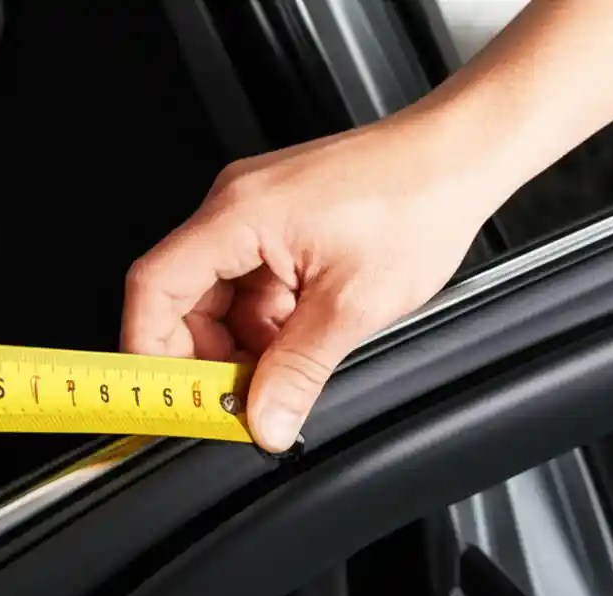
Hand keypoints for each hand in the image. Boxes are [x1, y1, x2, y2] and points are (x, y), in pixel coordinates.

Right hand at [121, 94, 512, 451]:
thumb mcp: (353, 304)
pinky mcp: (280, 225)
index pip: (154, 287)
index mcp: (238, 215)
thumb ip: (299, 370)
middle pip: (182, 297)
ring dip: (244, 344)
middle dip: (207, 357)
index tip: (172, 396)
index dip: (150, 350)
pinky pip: (250, 285)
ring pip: (220, 298)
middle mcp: (236, 207)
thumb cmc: (417, 198)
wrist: (461, 156)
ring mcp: (257, 214)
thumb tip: (264, 421)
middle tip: (239, 401)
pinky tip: (300, 341)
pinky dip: (267, 324)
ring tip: (286, 370)